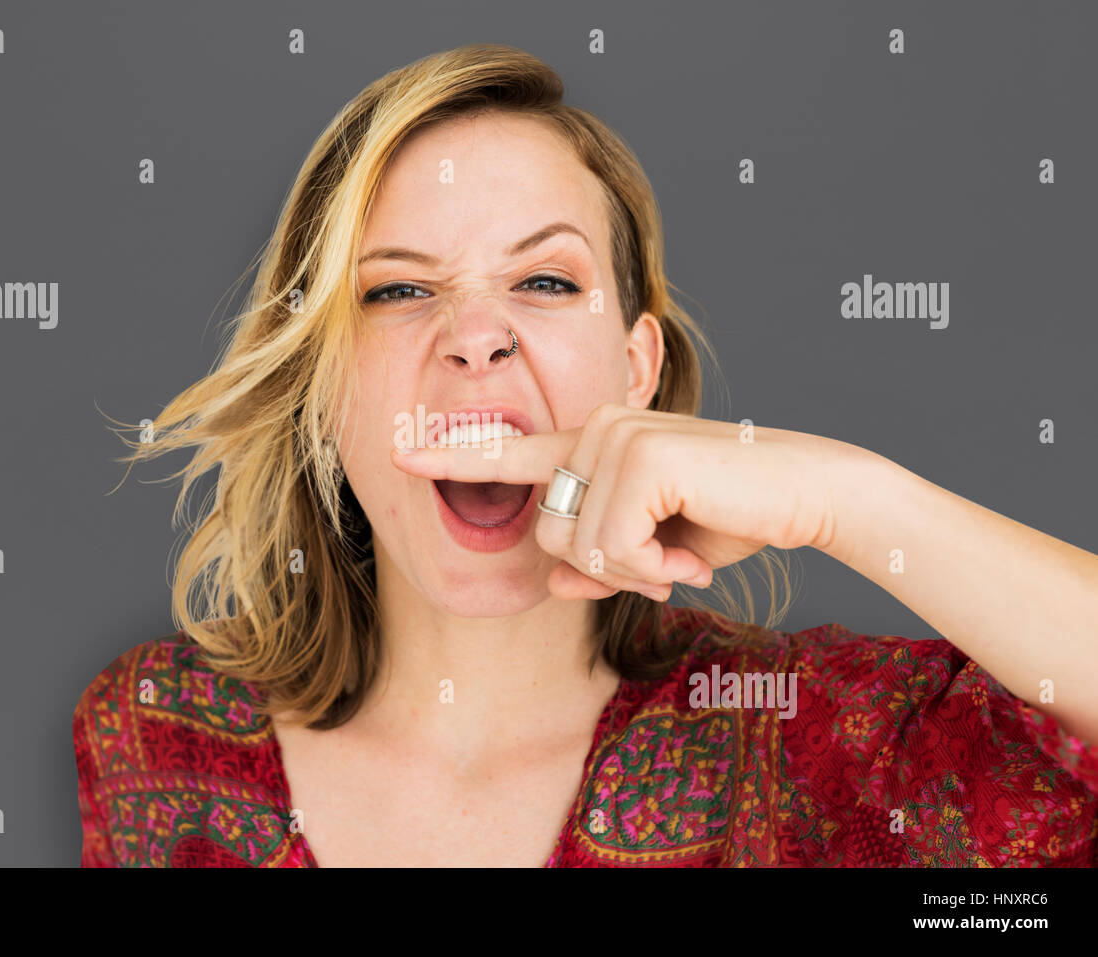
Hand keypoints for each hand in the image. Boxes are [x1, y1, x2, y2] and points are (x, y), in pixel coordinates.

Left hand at [389, 403, 846, 601]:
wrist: (804, 495)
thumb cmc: (732, 513)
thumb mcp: (655, 549)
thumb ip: (600, 561)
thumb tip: (557, 585)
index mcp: (592, 440)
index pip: (511, 452)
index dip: (452, 455)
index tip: (398, 451)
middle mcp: (596, 428)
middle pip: (548, 534)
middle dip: (606, 571)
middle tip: (666, 566)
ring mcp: (614, 436)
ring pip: (575, 547)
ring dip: (633, 573)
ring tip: (682, 555)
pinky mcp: (638, 456)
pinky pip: (610, 547)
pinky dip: (651, 568)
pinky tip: (690, 553)